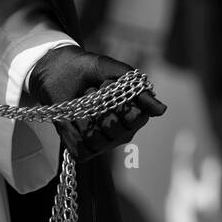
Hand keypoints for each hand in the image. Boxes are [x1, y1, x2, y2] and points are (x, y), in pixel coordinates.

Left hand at [27, 47, 166, 161]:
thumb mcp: (116, 73)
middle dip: (100, 108)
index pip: (135, 119)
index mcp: (134, 115)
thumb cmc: (90, 70)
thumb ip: (139, 91)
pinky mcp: (82, 151)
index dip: (120, 102)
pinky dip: (73, 131)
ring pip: (97, 140)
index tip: (109, 84)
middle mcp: (121, 133)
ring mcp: (102, 144)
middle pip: (116, 131)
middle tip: (92, 92)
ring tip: (80, 103)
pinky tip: (72, 117)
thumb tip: (162, 110)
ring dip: (84, 117)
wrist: (59, 71)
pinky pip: (81, 148)